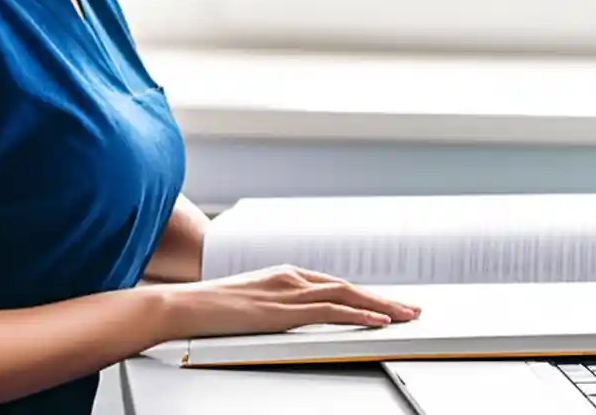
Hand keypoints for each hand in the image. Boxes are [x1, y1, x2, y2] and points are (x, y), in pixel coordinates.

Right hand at [158, 265, 421, 339]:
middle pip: (349, 287)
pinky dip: (358, 315)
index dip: (364, 294)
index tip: (386, 303)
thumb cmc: (208, 309)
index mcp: (284, 275)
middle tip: (412, 309)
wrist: (183, 306)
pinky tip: (378, 321)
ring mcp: (289, 292)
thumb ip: (273, 308)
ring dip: (382, 306)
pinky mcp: (284, 310)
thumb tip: (288, 320)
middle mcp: (292, 278)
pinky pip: (331, 312)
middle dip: (384, 298)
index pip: (335, 284)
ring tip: (406, 316)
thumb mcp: (249, 305)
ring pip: (348, 296)